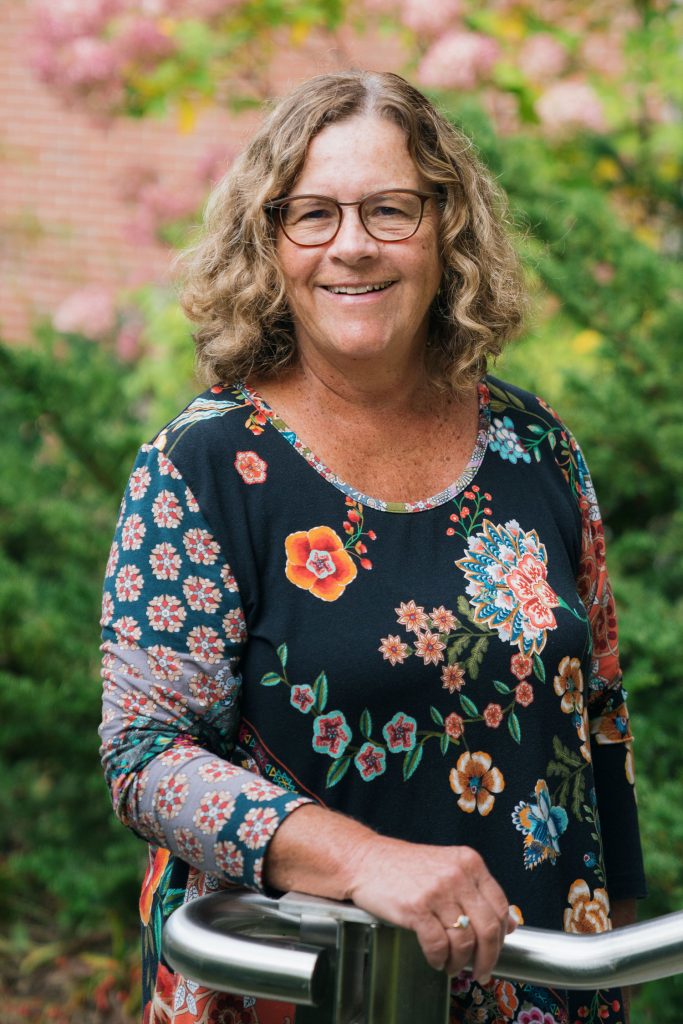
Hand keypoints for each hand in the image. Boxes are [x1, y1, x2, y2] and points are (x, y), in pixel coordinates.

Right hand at [346, 834, 513, 979]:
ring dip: (460, 962)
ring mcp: (437, 891)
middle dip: (487, 957)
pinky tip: (435, 959)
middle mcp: (457, 874)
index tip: (496, 950)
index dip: (501, 936)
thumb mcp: (447, 867)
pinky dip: (438, 959)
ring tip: (453, 966)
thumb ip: (477, 891)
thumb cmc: (404, 866)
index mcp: (469, 862)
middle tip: (481, 971)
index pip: (500, 906)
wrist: (365, 859)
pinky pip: (438, 945)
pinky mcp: (416, 908)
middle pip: (487, 927)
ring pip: (464, 940)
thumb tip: (509, 923)